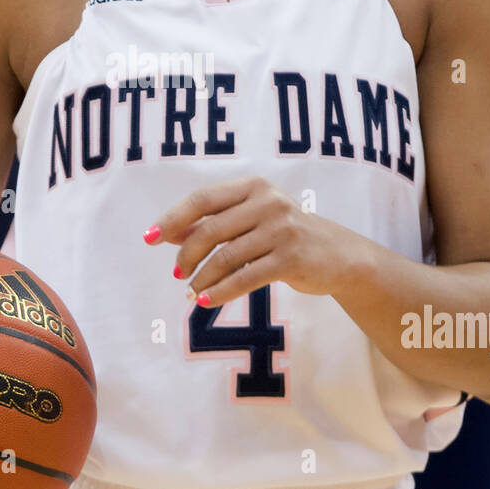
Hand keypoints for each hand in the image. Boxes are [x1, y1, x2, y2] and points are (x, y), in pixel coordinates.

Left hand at [144, 175, 362, 305]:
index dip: (172, 219)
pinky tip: (206, 301)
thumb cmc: (287, 236)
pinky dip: (221, 292)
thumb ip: (216, 223)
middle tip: (178, 273)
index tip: (149, 238)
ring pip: (225, 256)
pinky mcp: (290, 258)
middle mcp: (267, 202)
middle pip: (210, 229)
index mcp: (253, 187)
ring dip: (202, 278)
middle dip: (186, 255)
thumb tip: (170, 233)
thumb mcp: (252, 221)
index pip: (202, 200)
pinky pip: (245, 277)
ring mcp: (280, 229)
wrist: (339, 255)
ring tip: (192, 292)